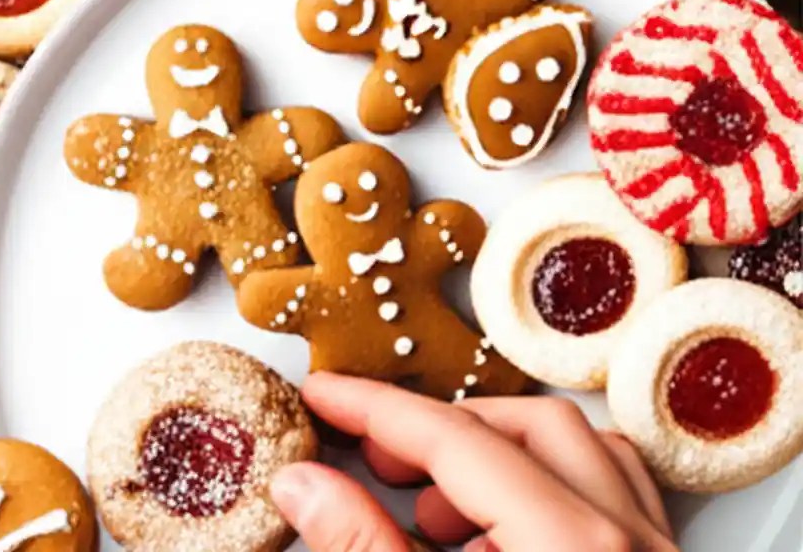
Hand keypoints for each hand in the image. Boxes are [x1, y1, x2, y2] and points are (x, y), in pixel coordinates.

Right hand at [270, 373, 675, 551]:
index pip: (456, 440)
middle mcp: (628, 544)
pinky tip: (500, 533)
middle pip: (528, 428)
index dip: (376, 407)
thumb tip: (303, 485)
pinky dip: (551, 491)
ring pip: (584, 457)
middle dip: (439, 430)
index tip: (323, 394)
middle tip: (372, 455)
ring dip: (499, 459)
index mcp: (571, 547)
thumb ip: (363, 547)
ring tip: (433, 514)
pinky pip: (616, 501)